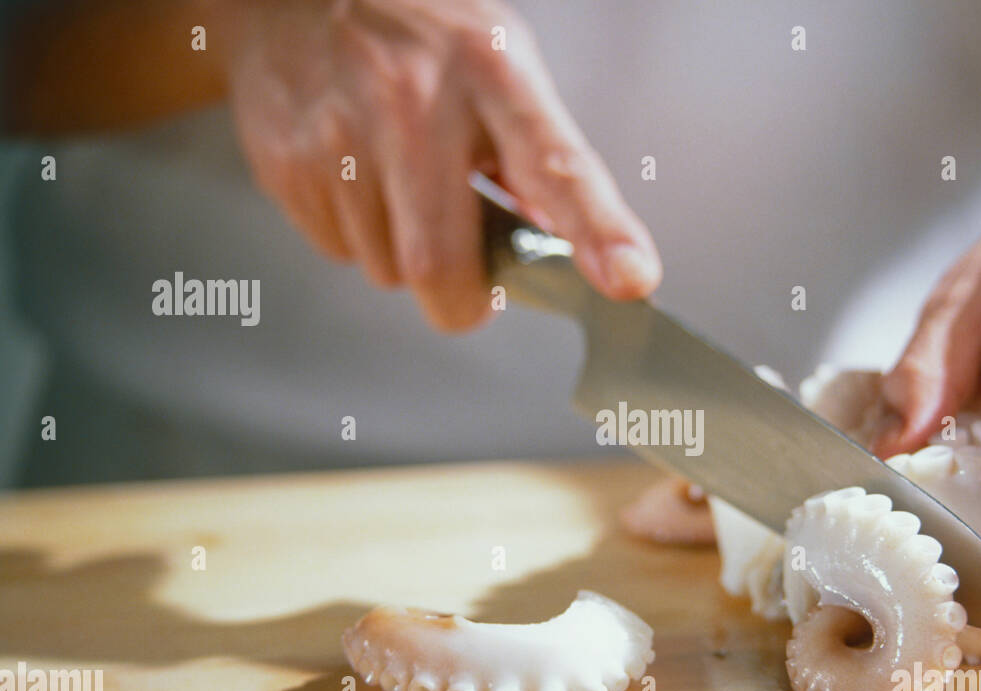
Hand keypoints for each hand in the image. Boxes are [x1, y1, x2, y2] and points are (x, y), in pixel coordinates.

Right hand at [215, 0, 660, 329]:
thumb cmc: (418, 36)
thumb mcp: (497, 65)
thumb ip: (539, 155)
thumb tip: (571, 244)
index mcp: (490, 72)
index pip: (555, 163)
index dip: (597, 229)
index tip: (628, 277)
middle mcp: (412, 101)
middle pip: (440, 265)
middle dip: (463, 301)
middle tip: (473, 284)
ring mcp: (341, 134)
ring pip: (389, 270)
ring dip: (407, 258)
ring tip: (400, 187)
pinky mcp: (289, 163)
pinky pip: (341, 251)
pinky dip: (360, 237)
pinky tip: (359, 179)